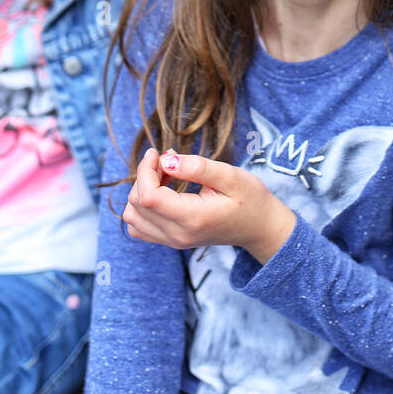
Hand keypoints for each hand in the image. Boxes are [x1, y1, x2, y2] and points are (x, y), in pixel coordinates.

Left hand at [122, 148, 296, 264]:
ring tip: (165, 176)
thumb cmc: (249, 198)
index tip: (158, 152)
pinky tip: (162, 192)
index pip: (148, 197)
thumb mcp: (230, 175)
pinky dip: (142, 206)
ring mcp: (173, 241)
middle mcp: (178, 235)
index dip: (145, 170)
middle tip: (167, 160)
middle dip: (144, 176)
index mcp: (193, 218)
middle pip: (136, 205)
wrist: (260, 228)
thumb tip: (165, 160)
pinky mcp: (171, 241)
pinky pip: (139, 227)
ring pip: (132, 217)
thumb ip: (197, 167)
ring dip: (141, 191)